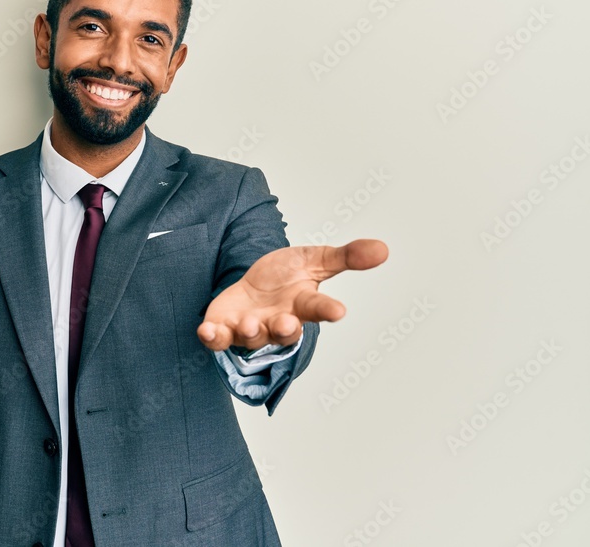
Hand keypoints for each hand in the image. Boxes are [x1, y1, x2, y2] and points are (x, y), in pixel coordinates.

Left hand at [197, 239, 388, 351]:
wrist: (252, 283)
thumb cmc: (286, 276)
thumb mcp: (316, 259)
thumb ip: (346, 256)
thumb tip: (383, 248)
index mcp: (303, 304)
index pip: (319, 308)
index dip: (328, 310)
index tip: (339, 310)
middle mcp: (278, 321)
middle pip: (286, 332)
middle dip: (287, 329)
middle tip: (288, 322)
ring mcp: (251, 327)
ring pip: (253, 338)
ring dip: (252, 332)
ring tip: (250, 323)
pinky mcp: (224, 329)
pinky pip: (218, 340)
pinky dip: (213, 338)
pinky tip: (206, 331)